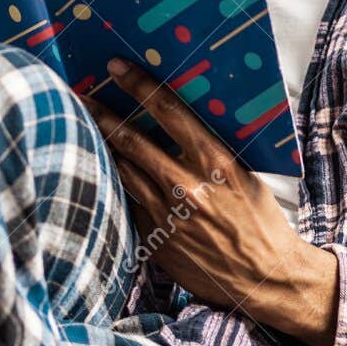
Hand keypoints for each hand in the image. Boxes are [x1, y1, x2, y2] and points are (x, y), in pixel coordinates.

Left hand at [88, 57, 338, 345]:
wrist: (264, 278)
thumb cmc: (260, 220)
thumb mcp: (246, 174)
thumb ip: (211, 149)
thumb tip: (179, 119)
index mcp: (216, 161)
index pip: (169, 111)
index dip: (139, 85)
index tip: (117, 67)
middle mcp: (188, 185)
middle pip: (133, 139)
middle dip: (104, 112)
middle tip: (82, 94)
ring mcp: (167, 215)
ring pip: (123, 170)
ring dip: (102, 145)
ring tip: (85, 126)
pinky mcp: (155, 239)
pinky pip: (130, 203)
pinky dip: (118, 184)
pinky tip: (105, 171)